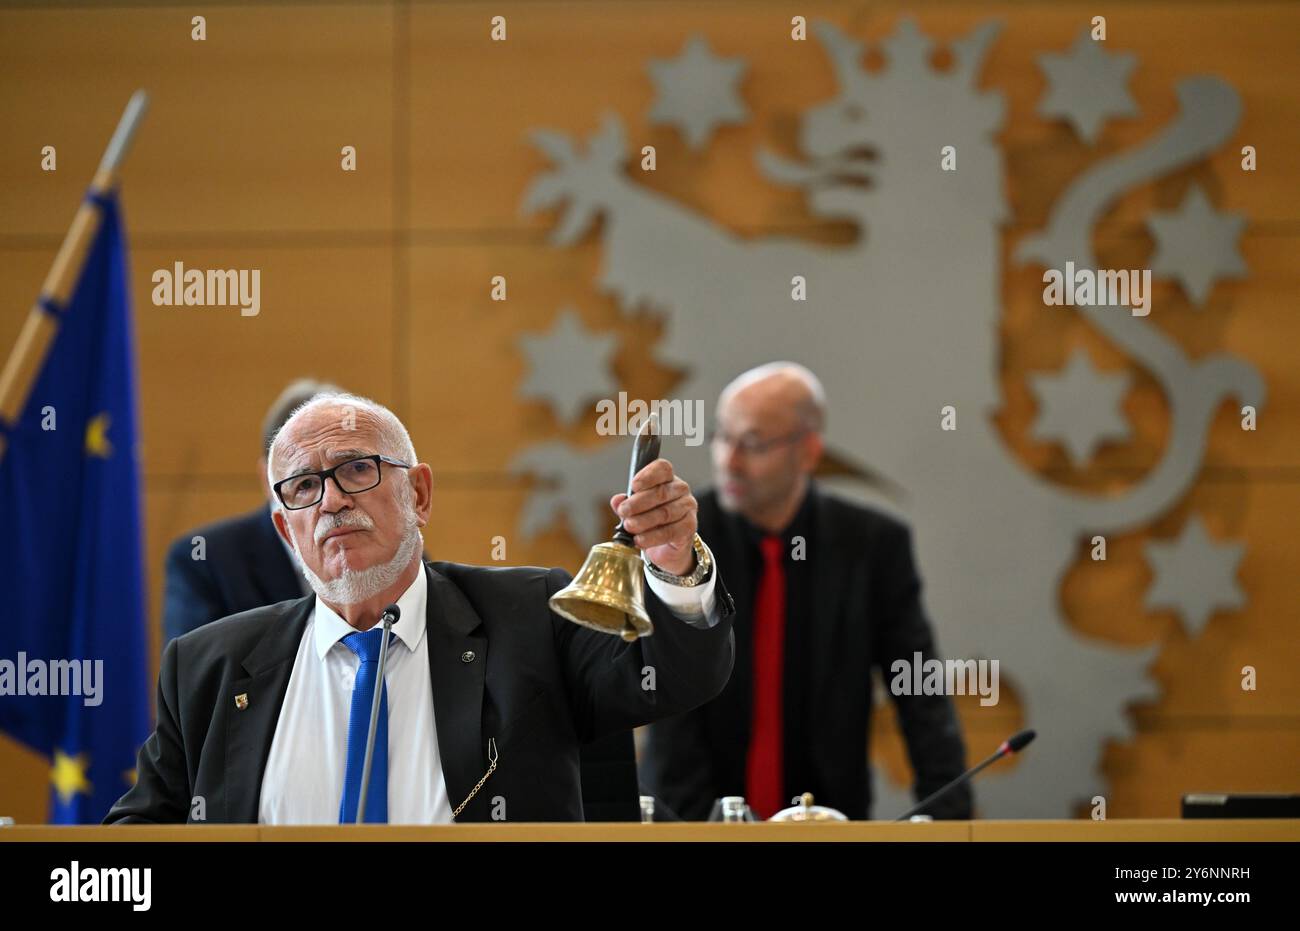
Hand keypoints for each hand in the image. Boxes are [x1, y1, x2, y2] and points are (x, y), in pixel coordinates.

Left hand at [609, 458, 697, 575]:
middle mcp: (680, 489)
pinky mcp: (690, 527)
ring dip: (644, 520)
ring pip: (665, 513)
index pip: (662, 469)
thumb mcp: (634, 509)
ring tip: (629, 526)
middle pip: (661, 492)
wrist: (665, 546)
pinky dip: (653, 537)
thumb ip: (626, 503)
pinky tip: (640, 540)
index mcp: (667, 478)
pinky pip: (671, 531)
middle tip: (623, 511)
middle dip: (638, 502)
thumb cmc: (649, 520)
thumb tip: (617, 500)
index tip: (633, 486)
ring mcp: (687, 508)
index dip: (648, 476)